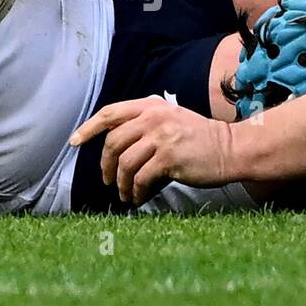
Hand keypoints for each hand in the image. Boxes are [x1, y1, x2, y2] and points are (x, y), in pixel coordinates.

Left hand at [70, 97, 239, 204]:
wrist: (231, 149)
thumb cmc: (199, 139)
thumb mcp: (171, 120)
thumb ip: (144, 126)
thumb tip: (114, 154)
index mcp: (151, 106)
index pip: (110, 113)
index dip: (89, 128)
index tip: (75, 141)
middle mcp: (154, 117)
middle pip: (113, 142)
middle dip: (105, 166)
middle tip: (107, 181)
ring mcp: (161, 137)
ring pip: (125, 164)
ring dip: (120, 184)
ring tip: (125, 195)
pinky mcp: (169, 158)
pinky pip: (141, 179)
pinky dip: (136, 192)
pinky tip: (138, 198)